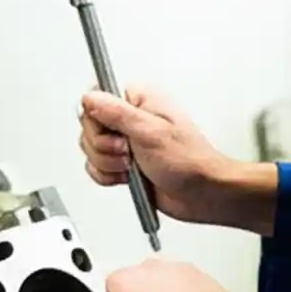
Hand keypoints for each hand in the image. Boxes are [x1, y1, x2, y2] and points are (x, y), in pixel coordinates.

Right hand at [79, 87, 277, 234]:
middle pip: (89, 127)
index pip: (96, 98)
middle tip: (128, 153)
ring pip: (91, 149)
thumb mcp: (150, 132)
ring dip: (108, 164)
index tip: (116, 133)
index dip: (98, 120)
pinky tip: (128, 177)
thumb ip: (116, 113)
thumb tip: (91, 97)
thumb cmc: (188, 161)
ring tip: (132, 166)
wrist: (200, 193)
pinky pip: (97, 167)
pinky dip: (108, 176)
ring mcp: (126, 141)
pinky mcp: (123, 162)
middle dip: (104, 147)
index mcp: (139, 100)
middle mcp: (130, 118)